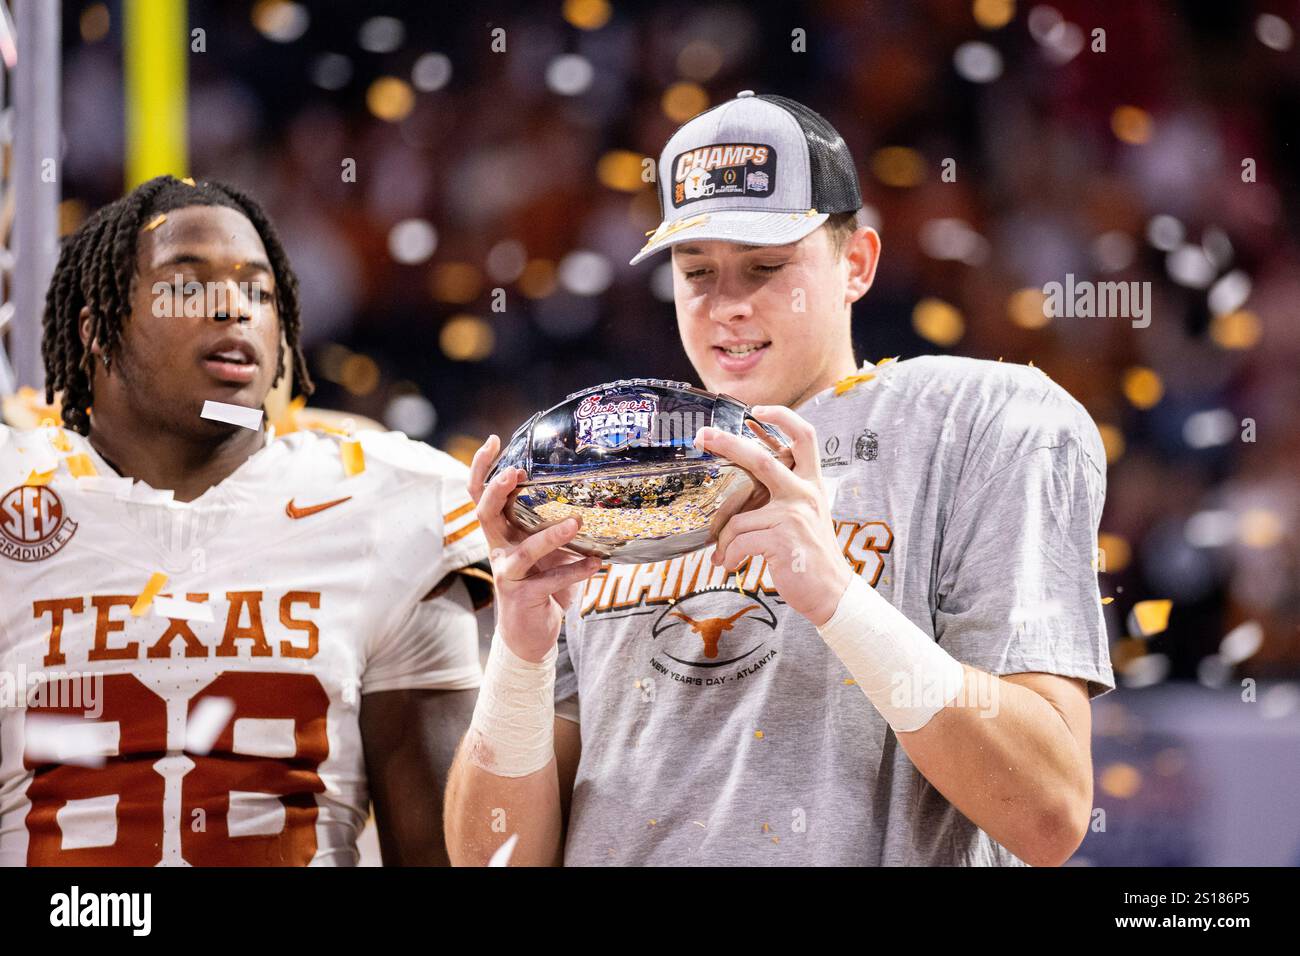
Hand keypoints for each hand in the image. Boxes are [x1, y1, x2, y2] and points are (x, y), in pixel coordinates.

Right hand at [468, 435, 601, 661]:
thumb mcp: (544, 547)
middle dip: (497, 490)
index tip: (494, 440)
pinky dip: (574, 571)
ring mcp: (507, 574)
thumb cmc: (540, 581)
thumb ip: (552, 522)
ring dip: (550, 536)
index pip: (480, 494)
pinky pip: (549, 581)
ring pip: (522, 551)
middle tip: (516, 472)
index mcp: (501, 531)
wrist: (529, 632)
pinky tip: (596, 564)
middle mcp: (498, 549)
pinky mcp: (522, 597)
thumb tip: (586, 489)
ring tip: (576, 523)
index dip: (481, 467)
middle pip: (485, 514)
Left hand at [694, 406, 851, 626]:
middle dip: (727, 443)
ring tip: (723, 555)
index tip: (756, 408)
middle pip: (762, 458)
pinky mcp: (782, 539)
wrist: (831, 591)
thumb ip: (783, 493)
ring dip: (724, 539)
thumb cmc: (808, 554)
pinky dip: (730, 556)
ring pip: (740, 516)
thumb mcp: (804, 514)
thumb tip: (743, 481)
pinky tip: (731, 565)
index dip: (782, 416)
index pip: (804, 436)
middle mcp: (805, 493)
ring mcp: (794, 515)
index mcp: (811, 482)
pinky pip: (740, 541)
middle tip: (702, 436)